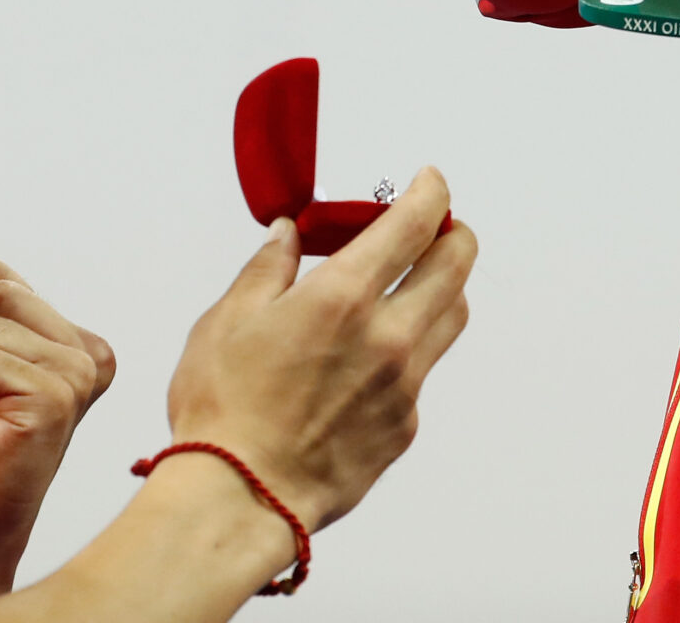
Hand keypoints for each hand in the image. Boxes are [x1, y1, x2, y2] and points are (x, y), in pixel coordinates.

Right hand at [165, 169, 475, 533]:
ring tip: (416, 280)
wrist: (241, 498)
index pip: (414, 225)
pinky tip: (376, 351)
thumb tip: (289, 233)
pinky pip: (424, 371)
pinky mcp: (403, 426)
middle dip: (453, 232)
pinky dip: (412, 346)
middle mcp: (388, 337)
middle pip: (455, 265)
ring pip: (452, 317)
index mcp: (343, 298)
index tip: (430, 181)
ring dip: (445, 286)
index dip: (430, 192)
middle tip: (437, 224)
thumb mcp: (227, 320)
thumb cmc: (224, 411)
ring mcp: (403, 386)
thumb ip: (268, 268)